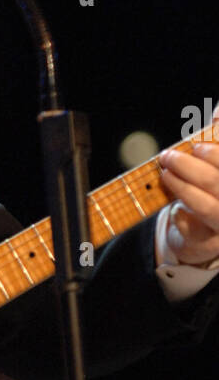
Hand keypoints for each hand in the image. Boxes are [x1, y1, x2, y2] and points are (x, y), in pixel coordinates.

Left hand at [159, 110, 218, 264]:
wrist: (204, 234)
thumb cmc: (211, 189)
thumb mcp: (213, 163)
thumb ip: (218, 136)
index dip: (215, 152)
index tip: (197, 145)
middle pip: (217, 182)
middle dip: (191, 167)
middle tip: (168, 156)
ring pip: (207, 206)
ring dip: (182, 187)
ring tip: (165, 173)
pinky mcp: (212, 243)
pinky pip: (195, 230)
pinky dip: (180, 216)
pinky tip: (174, 208)